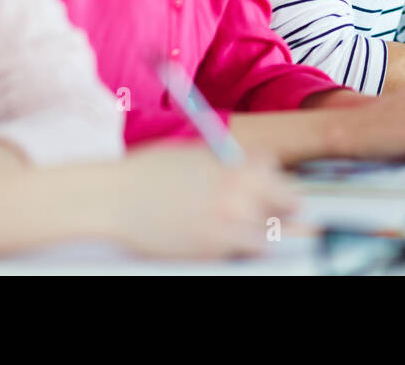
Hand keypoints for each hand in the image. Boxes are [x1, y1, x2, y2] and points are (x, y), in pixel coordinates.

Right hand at [113, 141, 296, 259]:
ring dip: (266, 230)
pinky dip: (246, 249)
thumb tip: (260, 170)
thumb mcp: (199, 154)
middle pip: (289, 205)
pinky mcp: (215, 249)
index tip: (276, 193)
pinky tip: (231, 242)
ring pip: (273, 233)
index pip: (283, 176)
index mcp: (239, 166)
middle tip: (274, 214)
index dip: (278, 185)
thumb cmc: (150, 172)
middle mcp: (242, 194)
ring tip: (248, 228)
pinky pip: (249, 251)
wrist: (115, 199)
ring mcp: (230, 224)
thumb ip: (234, 163)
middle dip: (282, 209)